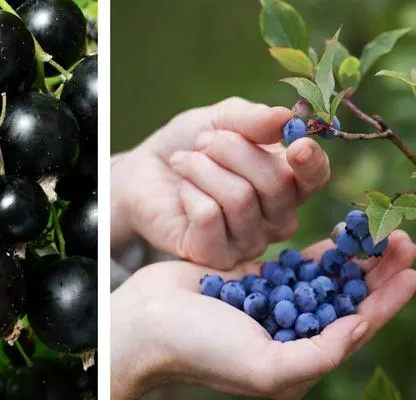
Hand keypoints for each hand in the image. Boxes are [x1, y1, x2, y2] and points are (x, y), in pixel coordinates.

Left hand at [111, 97, 330, 268]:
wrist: (144, 172)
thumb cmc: (189, 145)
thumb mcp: (220, 120)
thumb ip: (254, 119)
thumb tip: (287, 118)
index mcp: (287, 183)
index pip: (315, 178)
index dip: (311, 162)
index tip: (296, 144)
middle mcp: (275, 218)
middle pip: (275, 183)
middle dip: (232, 149)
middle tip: (203, 141)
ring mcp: (247, 242)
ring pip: (240, 198)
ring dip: (203, 168)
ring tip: (183, 161)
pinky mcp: (215, 255)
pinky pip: (210, 216)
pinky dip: (189, 192)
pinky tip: (181, 190)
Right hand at [111, 231, 415, 399]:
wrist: (149, 322)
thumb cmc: (201, 350)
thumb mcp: (265, 368)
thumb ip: (318, 353)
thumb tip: (359, 328)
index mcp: (297, 359)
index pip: (355, 327)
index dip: (386, 300)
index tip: (411, 270)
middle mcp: (289, 331)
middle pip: (344, 298)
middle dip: (375, 272)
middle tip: (401, 240)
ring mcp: (271, 302)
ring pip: (322, 277)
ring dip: (351, 257)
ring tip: (376, 231)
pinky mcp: (252, 278)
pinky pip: (292, 262)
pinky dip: (316, 250)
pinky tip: (336, 235)